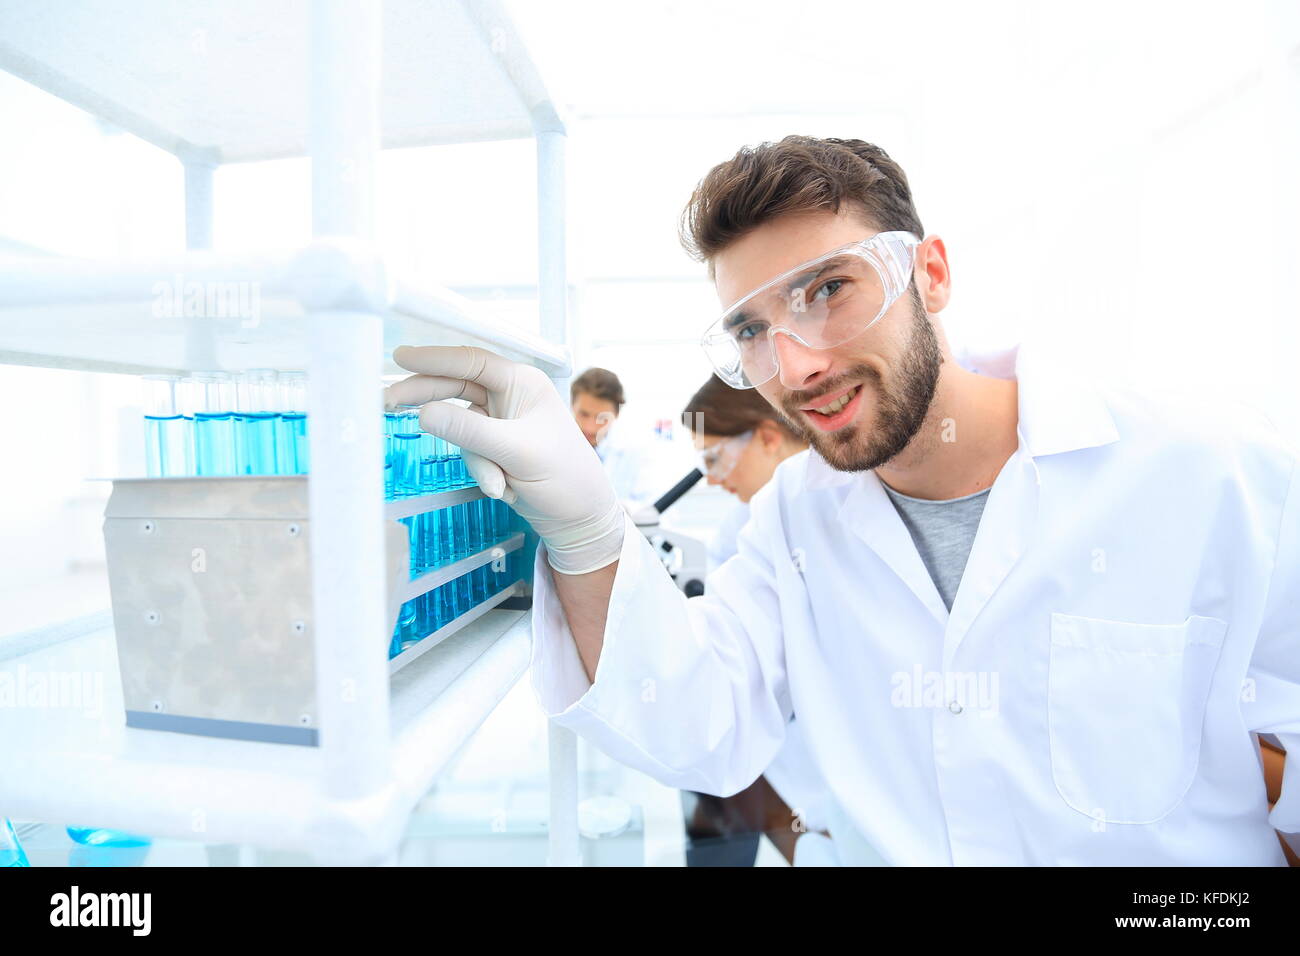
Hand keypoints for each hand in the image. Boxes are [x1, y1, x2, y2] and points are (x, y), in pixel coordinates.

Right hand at [385, 346, 624, 575]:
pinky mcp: (494, 446)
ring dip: (476, 461)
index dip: (433, 358)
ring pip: (461, 428)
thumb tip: (423, 412)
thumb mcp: (515, 452)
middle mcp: (511, 395)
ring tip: (500, 487)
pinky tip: (507, 492)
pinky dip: (484, 473)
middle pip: (456, 387)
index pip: (471, 362)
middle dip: (427, 400)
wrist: (579, 519)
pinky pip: (470, 453)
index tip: (399, 357)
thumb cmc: (564, 478)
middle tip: (387, 402)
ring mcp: (501, 421)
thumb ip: (468, 431)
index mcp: (523, 382)